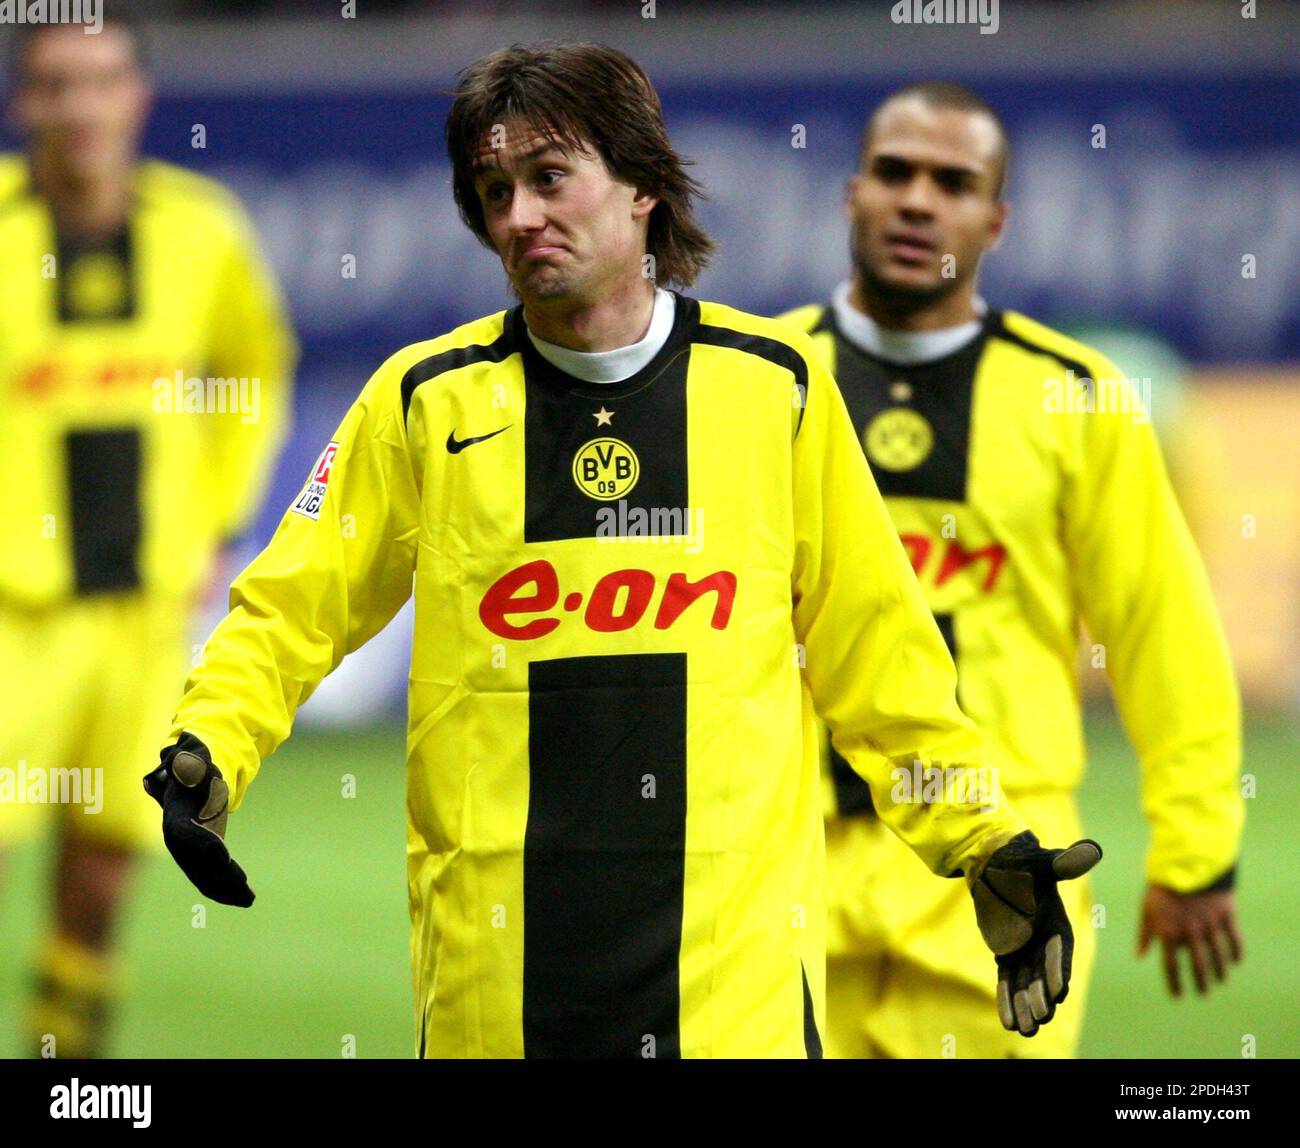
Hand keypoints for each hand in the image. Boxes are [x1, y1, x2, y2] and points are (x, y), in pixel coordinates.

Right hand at [143, 732, 254, 906]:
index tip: (222, 855)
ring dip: (226, 889)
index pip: (183, 834)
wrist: (189, 781)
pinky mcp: (196, 859)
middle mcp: (175, 838)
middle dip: (219, 876)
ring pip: (203, 876)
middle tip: (244, 885)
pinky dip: (225, 889)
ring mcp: (184, 852)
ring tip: (249, 899)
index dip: (201, 844)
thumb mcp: (194, 761)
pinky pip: (208, 878)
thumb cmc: (195, 768)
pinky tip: (244, 897)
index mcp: (173, 813)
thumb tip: (185, 759)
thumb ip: (191, 763)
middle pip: (195, 862)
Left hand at [970, 831, 1101, 1036]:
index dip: (1058, 970)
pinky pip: (1008, 979)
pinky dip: (1007, 998)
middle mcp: (1044, 941)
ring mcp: (1025, 949)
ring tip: (1024, 1031)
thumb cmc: (1021, 859)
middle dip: (1042, 996)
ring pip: (1026, 983)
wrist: (996, 862)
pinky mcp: (1007, 953)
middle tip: (1040, 1018)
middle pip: (1044, 974)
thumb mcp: (1040, 860)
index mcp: (1057, 922)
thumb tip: (1093, 850)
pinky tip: (1007, 1021)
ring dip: (1025, 1005)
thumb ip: (1064, 862)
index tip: (1059, 992)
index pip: (1060, 950)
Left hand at [1137, 883, 1241, 996]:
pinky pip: (1234, 939)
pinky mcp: (1225, 914)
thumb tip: (1139, 956)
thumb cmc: (1160, 885)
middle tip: (1203, 993)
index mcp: (1167, 932)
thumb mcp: (1146, 908)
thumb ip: (1144, 934)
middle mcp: (1189, 932)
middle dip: (1201, 983)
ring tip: (1220, 981)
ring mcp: (1209, 924)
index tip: (1178, 997)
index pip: (1171, 967)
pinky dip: (1236, 953)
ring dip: (1219, 972)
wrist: (1185, 861)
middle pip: (1198, 966)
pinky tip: (1235, 961)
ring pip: (1218, 956)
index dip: (1175, 984)